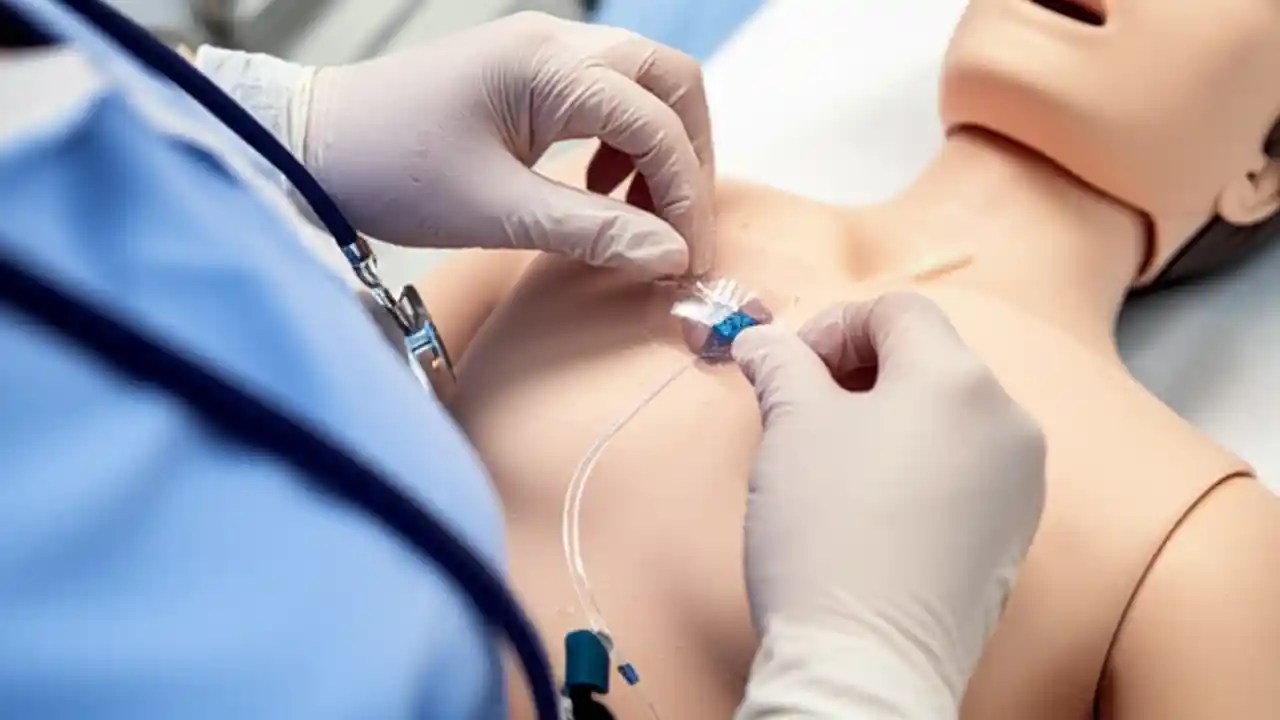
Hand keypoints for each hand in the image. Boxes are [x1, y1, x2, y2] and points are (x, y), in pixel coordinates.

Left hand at [304, 12, 714, 276]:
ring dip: (658, 147)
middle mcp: (554, 42)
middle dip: (687, 156)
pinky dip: (622, 141)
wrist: (315, 142)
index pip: (657, 123)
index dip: (685, 195)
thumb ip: (592, 231)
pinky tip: (597, 186)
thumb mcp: (496, 211)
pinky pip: (604, 94)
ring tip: (638, 212)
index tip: (687, 257)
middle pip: (669, 81)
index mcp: (547, 66)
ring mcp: (540, 50)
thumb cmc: (391, 170)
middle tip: (680, 225)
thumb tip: (669, 256)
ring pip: (642, 85)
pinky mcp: (526, 71)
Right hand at [731, 293, 1045, 717]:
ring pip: (948, 415)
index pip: (898, 311)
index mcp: (958, 379)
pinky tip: (872, 508)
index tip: (789, 369)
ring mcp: (1020, 482)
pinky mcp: (1013, 535)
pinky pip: (965, 469)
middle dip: (860, 373)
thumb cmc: (826, 533)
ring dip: (889, 417)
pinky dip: (918, 465)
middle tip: (803, 411)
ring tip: (834, 463)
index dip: (833, 327)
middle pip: (929, 359)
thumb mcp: (791, 426)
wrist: (866, 662)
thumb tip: (763, 342)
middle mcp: (1007, 420)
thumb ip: (780, 364)